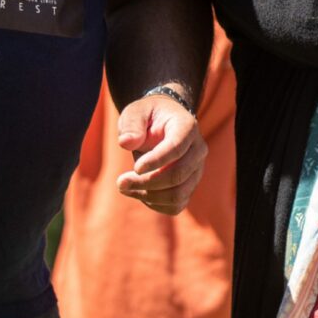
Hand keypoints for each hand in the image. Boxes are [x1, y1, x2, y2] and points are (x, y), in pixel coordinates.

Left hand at [115, 91, 207, 214]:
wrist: (161, 124)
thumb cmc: (147, 117)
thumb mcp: (136, 112)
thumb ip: (131, 125)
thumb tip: (126, 143)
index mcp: (187, 127)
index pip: (177, 148)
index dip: (156, 161)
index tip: (135, 168)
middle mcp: (198, 150)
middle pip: (178, 175)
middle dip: (147, 182)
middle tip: (120, 182)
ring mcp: (196, 170)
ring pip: (178, 195)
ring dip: (148, 196)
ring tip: (125, 186)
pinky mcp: (190, 186)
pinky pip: (176, 206)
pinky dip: (154, 204)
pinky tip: (137, 192)